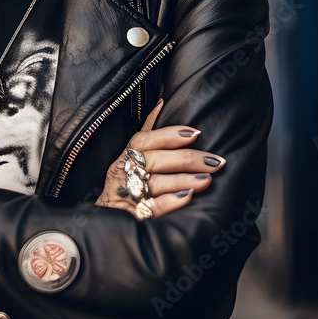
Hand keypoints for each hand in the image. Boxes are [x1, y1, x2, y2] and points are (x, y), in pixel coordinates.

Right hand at [95, 100, 224, 217]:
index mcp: (127, 154)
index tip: (195, 134)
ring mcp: (129, 192)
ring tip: (206, 179)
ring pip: (156, 182)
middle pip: (156, 160)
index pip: (146, 140)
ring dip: (182, 180)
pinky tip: (187, 197)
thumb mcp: (129, 152)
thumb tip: (161, 104)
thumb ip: (147, 131)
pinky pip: (152, 207)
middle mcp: (126, 170)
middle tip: (215, 162)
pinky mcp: (134, 213)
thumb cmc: (124, 177)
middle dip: (188, 159)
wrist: (102, 214)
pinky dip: (170, 202)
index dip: (170, 135)